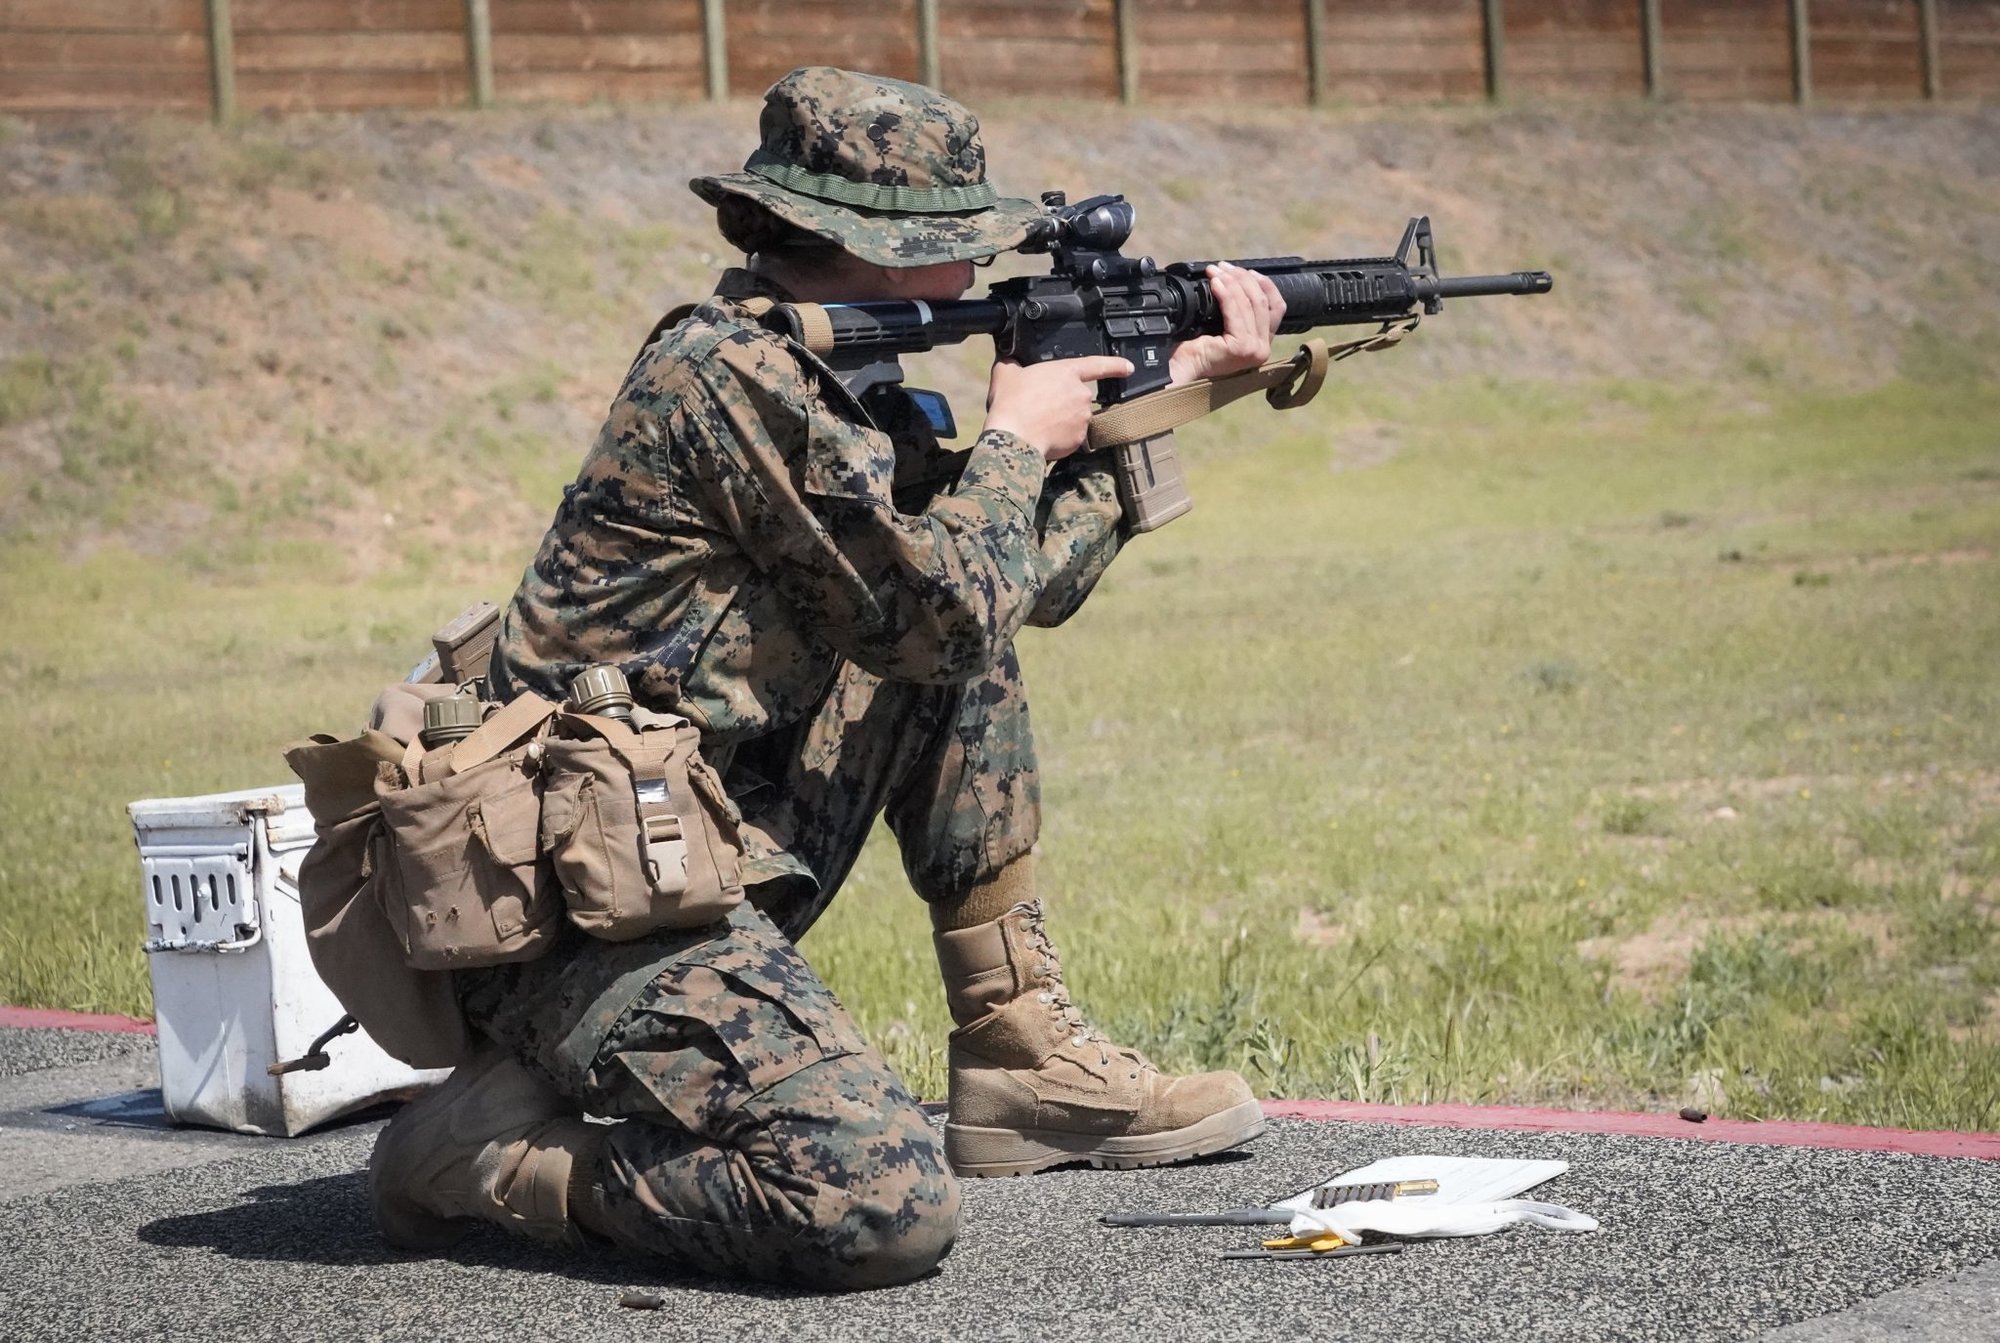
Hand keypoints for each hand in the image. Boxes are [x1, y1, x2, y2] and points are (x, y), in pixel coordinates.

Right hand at [985, 354, 1135, 462]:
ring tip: (1038, 422)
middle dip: (1062, 402)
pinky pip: (1072, 436)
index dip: (1115, 365)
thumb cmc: (1011, 404)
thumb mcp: (1005, 373)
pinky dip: (1060, 436)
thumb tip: (1010, 362)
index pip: (1098, 364)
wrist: (1014, 437)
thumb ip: (1013, 363)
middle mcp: (1080, 394)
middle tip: (1039, 407)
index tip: (1128, 367)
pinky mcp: (1079, 439)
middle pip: (1077, 396)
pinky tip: (1043, 435)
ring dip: (1061, 419)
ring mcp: (1082, 418)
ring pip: (1074, 417)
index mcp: (1066, 372)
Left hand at [1168, 262, 1284, 386]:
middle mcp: (1262, 348)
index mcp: (1261, 343)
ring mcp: (1253, 349)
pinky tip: (1215, 283)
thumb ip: (1238, 310)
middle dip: (1243, 278)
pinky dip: (1226, 293)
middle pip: (1262, 302)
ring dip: (1232, 281)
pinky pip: (1235, 311)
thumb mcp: (1224, 326)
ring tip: (1216, 271)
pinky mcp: (1241, 347)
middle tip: (1224, 267)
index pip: (1276, 308)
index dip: (1265, 284)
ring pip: (1250, 303)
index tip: (1248, 270)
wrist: (1179, 368)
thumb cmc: (1195, 349)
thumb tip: (1237, 279)